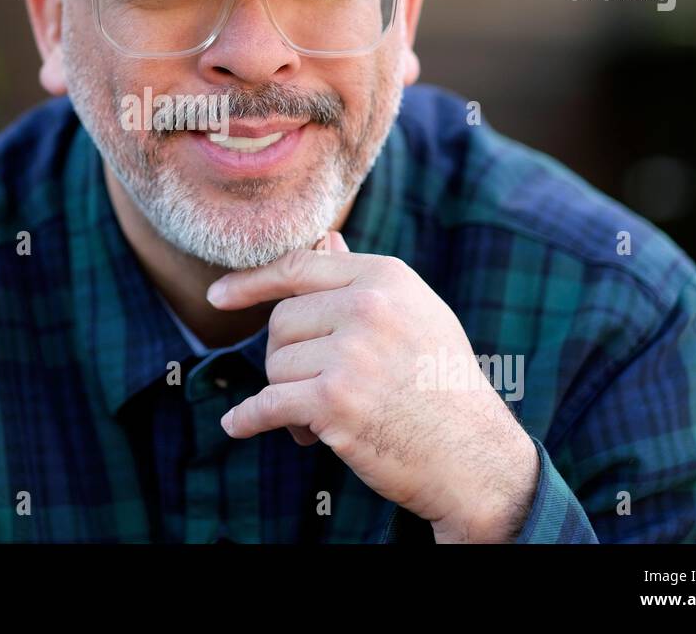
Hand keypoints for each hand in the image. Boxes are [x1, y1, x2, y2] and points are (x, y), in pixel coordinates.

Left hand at [207, 231, 538, 542]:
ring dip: (289, 399)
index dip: (252, 282)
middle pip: (281, 323)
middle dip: (289, 359)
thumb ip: (362, 281)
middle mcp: (368, 307)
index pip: (298, 267)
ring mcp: (351, 354)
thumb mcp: (415, 316)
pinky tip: (237, 426)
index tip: (219, 296)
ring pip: (275, 367)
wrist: (475, 456)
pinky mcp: (335, 402)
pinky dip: (248, 420)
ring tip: (328, 419)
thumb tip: (323, 238)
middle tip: (322, 390)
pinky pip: (268, 405)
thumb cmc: (442, 385)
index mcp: (386, 278)